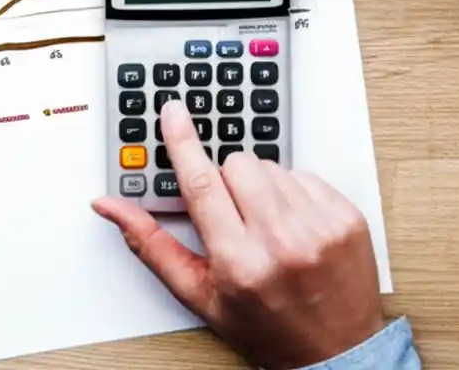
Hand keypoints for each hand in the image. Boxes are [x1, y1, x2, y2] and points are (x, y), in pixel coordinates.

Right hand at [93, 100, 384, 369]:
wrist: (336, 351)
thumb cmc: (265, 326)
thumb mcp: (198, 293)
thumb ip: (150, 244)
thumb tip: (110, 206)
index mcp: (238, 262)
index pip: (201, 183)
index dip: (183, 141)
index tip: (174, 112)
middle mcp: (281, 241)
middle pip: (237, 165)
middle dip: (226, 180)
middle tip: (233, 215)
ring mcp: (320, 227)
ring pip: (271, 166)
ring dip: (261, 186)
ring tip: (266, 225)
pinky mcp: (347, 217)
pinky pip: (305, 174)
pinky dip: (293, 191)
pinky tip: (293, 223)